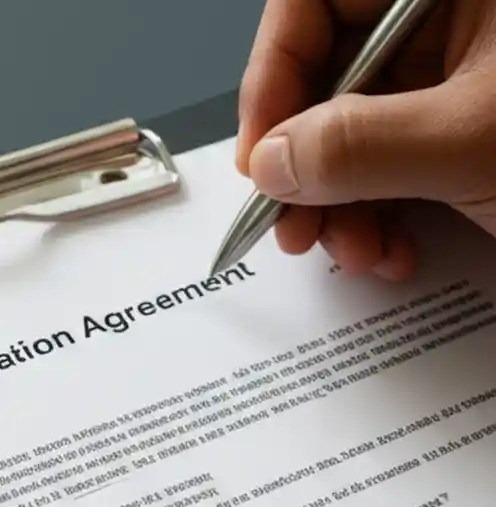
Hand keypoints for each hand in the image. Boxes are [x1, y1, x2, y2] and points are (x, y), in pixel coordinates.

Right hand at [237, 0, 495, 280]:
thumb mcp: (473, 141)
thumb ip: (361, 145)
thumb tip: (271, 161)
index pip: (315, 3)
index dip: (273, 72)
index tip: (263, 148)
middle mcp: (450, 25)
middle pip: (326, 74)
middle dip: (305, 162)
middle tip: (293, 218)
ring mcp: (461, 79)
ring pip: (353, 132)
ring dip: (336, 205)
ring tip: (353, 250)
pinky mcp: (466, 134)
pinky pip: (393, 166)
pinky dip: (379, 217)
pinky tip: (393, 251)